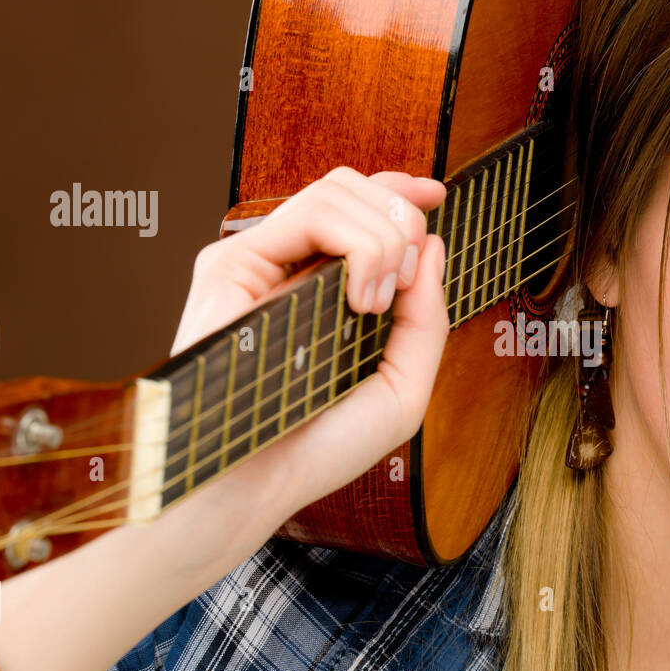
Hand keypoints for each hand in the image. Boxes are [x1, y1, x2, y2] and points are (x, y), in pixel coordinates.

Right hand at [171, 166, 448, 515]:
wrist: (261, 483)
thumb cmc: (322, 448)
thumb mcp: (403, 385)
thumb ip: (425, 317)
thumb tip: (433, 244)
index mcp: (321, 289)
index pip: (356, 208)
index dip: (398, 189)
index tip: (438, 195)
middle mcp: (287, 269)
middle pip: (352, 187)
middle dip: (402, 217)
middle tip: (405, 284)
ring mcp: (258, 262)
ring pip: (336, 190)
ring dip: (385, 236)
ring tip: (377, 304)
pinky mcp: (231, 265)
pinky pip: (311, 213)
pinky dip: (360, 243)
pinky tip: (361, 299)